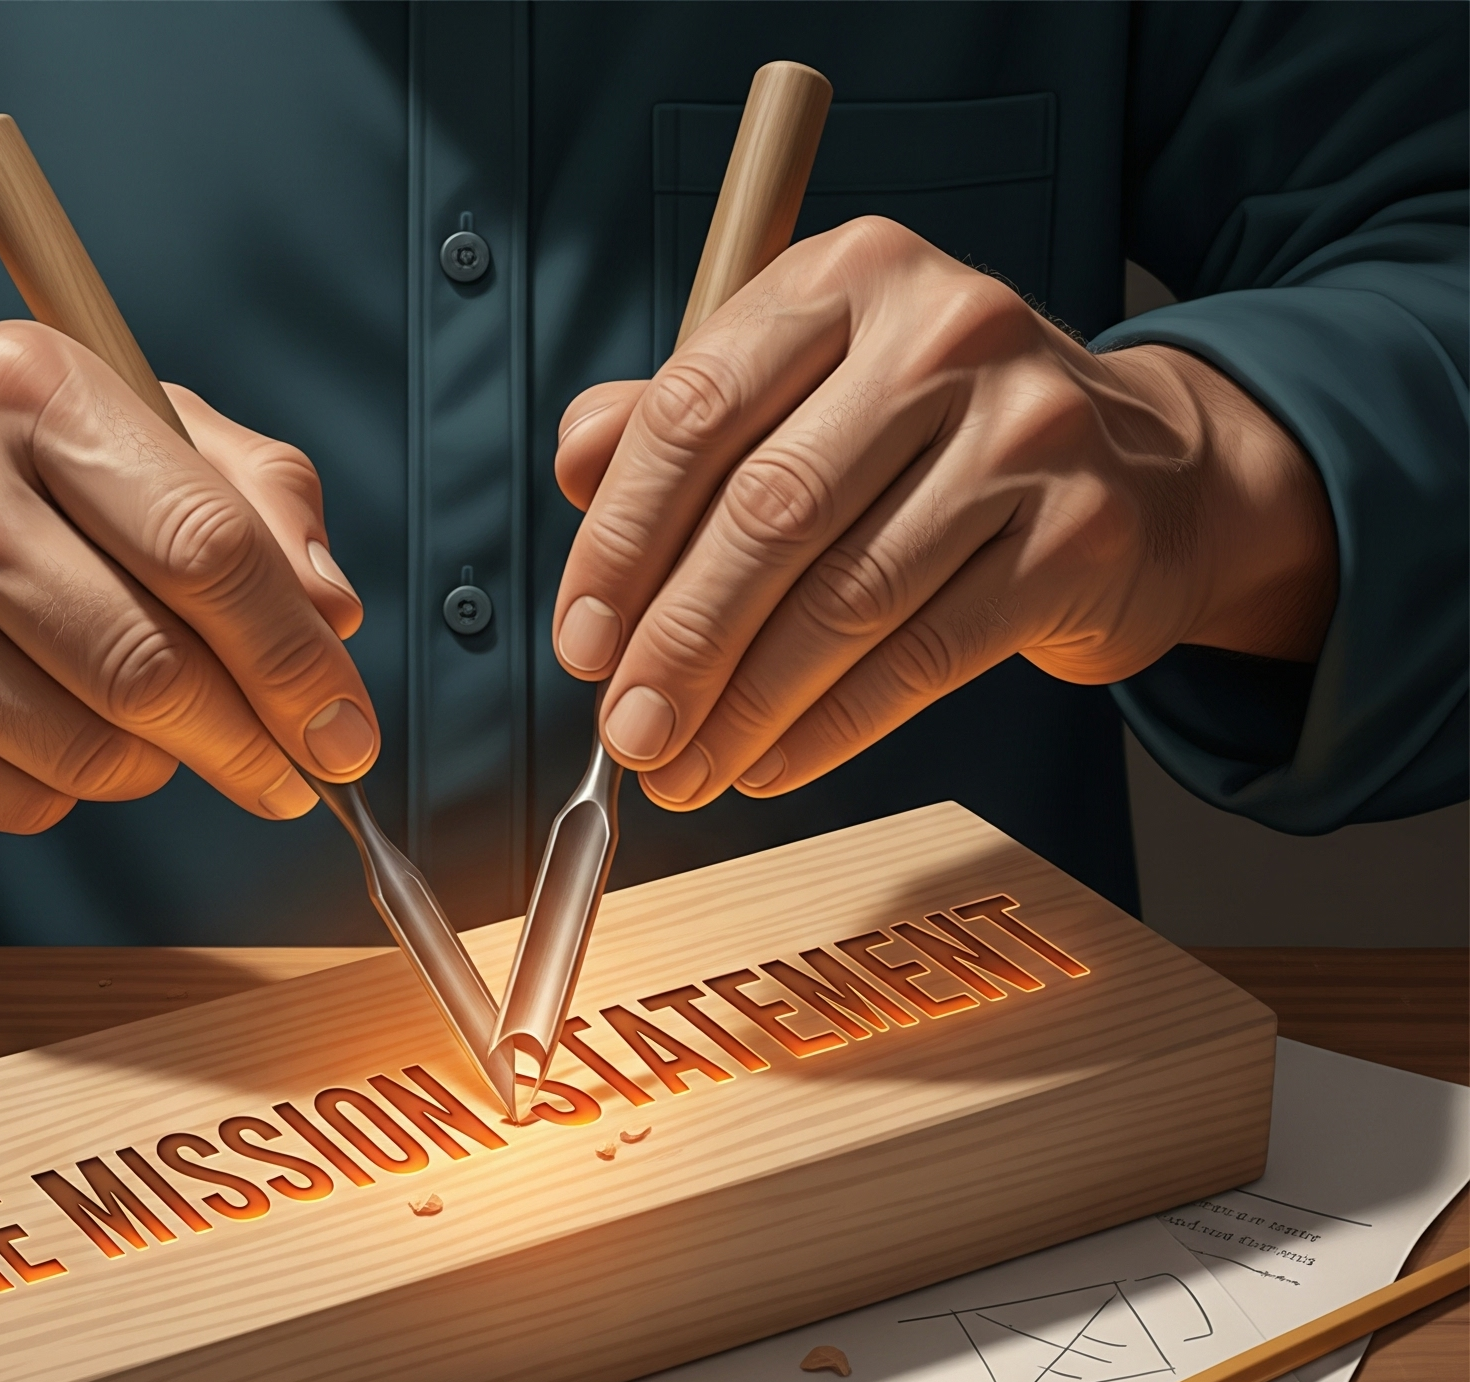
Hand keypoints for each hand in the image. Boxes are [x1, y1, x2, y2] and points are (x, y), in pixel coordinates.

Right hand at [0, 323, 377, 831]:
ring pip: (93, 756)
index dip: (296, 661)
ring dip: (154, 763)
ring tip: (141, 715)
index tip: (345, 731)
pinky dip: (66, 786)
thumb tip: (334, 615)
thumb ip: (251, 496)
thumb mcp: (117, 416)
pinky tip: (39, 721)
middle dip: (251, 743)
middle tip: (293, 773)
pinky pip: (20, 802)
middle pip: (153, 671)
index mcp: (24, 387)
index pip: (205, 548)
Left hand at [551, 217, 1336, 808]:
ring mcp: (1025, 432)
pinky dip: (828, 729)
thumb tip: (574, 463)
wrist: (1141, 475)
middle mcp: (945, 331)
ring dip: (743, 708)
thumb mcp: (807, 389)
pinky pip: (921, 657)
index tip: (579, 645)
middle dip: (678, 645)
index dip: (619, 543)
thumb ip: (686, 417)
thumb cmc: (932, 439)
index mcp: (850, 275)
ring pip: (843, 598)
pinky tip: (767, 766)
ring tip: (682, 771)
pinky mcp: (1076, 537)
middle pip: (767, 512)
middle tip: (626, 735)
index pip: (697, 410)